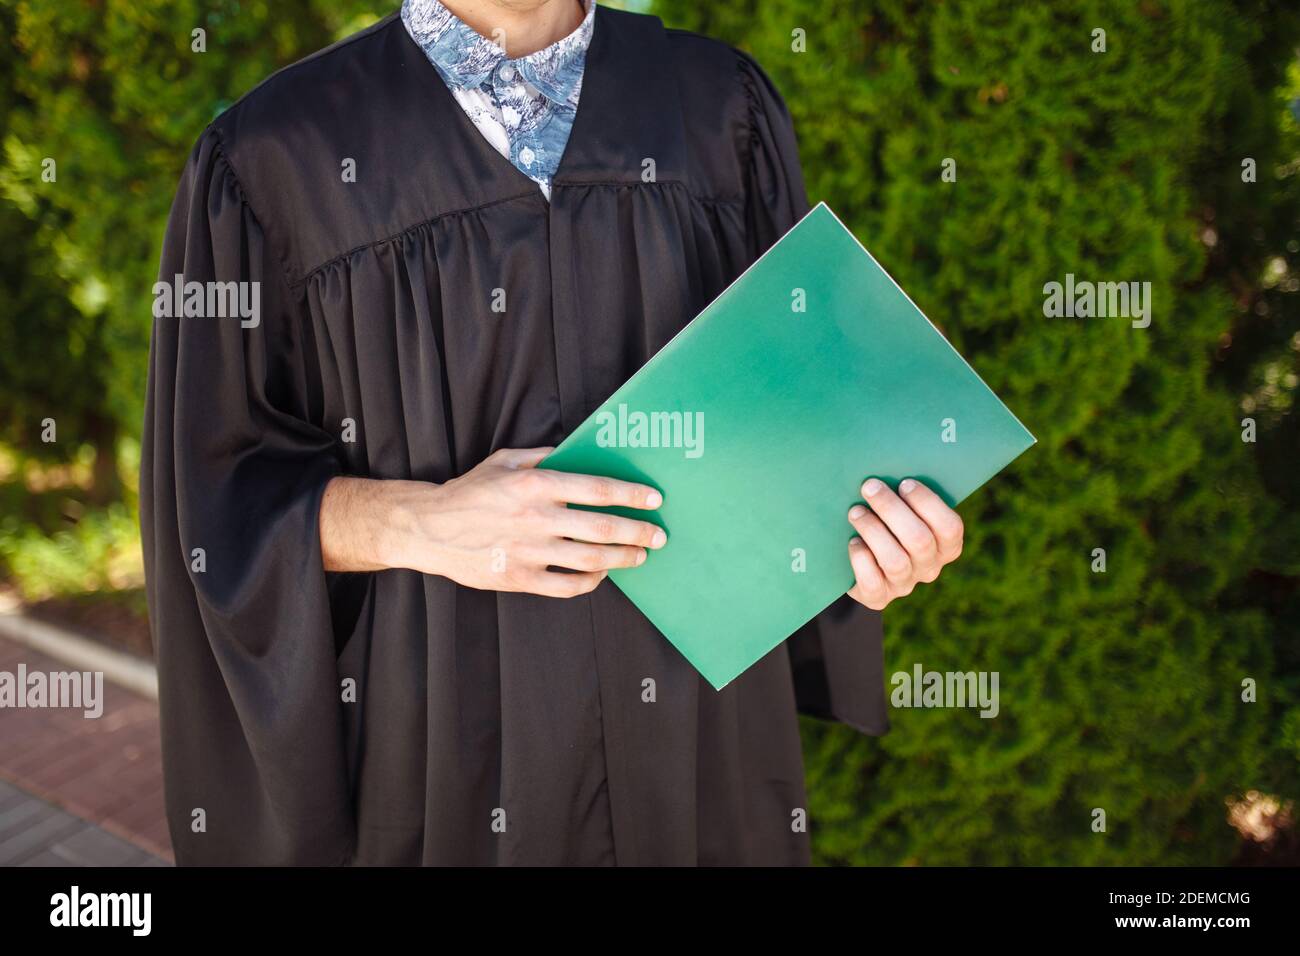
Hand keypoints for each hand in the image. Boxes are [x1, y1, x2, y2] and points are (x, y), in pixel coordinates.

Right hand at [374, 447, 665, 597]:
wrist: (429, 528)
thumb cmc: (470, 491)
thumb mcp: (505, 460)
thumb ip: (544, 456)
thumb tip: (579, 452)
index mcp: (535, 485)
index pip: (597, 489)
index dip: (631, 495)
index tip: (654, 499)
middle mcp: (536, 519)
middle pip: (602, 529)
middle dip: (638, 532)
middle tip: (659, 535)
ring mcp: (529, 552)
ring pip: (590, 560)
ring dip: (623, 559)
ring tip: (640, 556)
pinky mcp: (520, 578)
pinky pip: (567, 586)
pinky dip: (591, 581)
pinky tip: (601, 573)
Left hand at [845, 478, 963, 610]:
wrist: (858, 563)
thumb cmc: (885, 522)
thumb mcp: (901, 509)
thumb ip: (904, 495)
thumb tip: (887, 468)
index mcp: (946, 545)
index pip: (950, 528)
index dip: (928, 504)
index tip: (904, 482)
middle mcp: (930, 568)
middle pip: (919, 540)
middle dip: (892, 509)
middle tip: (869, 487)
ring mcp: (905, 585)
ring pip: (896, 561)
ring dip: (874, 531)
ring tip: (855, 512)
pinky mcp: (879, 598)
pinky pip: (873, 583)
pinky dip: (861, 560)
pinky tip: (853, 542)